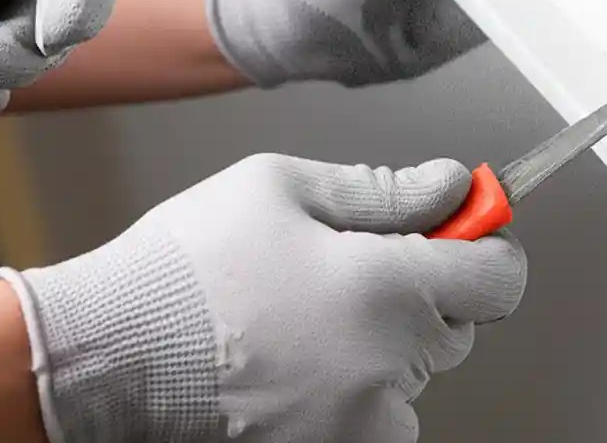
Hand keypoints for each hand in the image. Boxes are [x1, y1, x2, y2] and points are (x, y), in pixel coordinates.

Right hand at [0, 153, 526, 441]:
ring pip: (422, 372)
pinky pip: (386, 415)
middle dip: (425, 290)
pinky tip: (303, 364)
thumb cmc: (185, 269)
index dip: (486, 244)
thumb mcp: (282, 189)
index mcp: (388, 288)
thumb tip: (453, 186)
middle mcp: (390, 363)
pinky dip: (363, 390)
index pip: (501, 275)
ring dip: (391, 344)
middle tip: (355, 269)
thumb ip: (384, 190)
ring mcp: (365, 420)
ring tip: (310, 319)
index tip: (463, 230)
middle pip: (462, 323)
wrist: (105, 359)